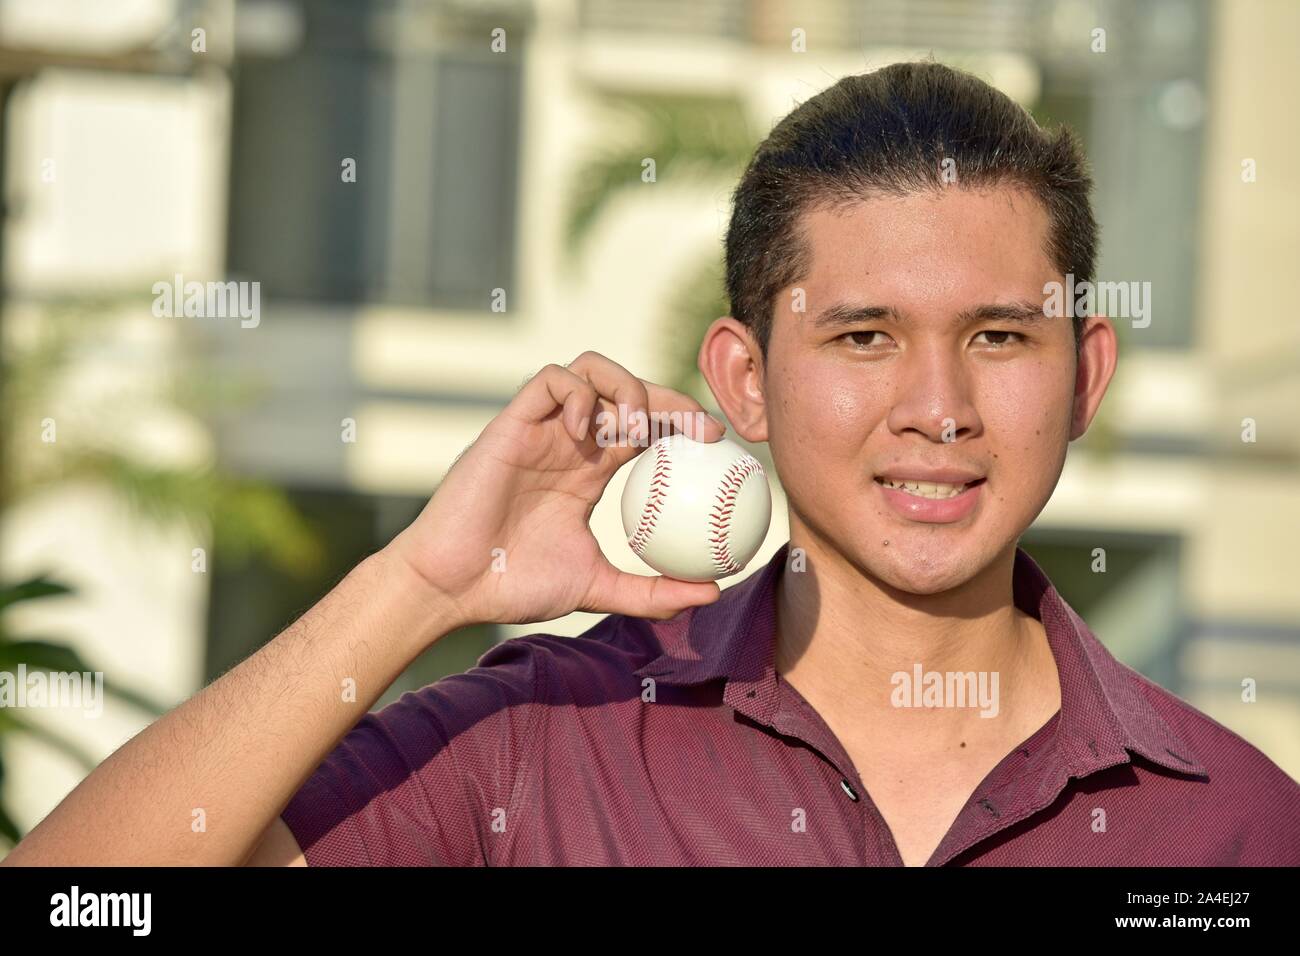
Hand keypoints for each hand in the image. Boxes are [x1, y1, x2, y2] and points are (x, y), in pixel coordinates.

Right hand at [387, 351, 728, 628]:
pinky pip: (550, 380)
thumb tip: (714, 592)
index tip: (718, 441)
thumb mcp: (598, 587)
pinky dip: (577, 394)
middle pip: (626, 391)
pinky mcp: (510, 422)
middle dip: (668, 397)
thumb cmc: (515, 585)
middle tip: (699, 427)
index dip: (682, 422)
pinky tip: (586, 431)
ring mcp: (539, 428)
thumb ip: (653, 591)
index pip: (645, 427)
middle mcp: (567, 441)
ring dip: (625, 387)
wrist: (454, 584)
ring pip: (590, 371)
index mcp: (589, 470)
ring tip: (637, 429)